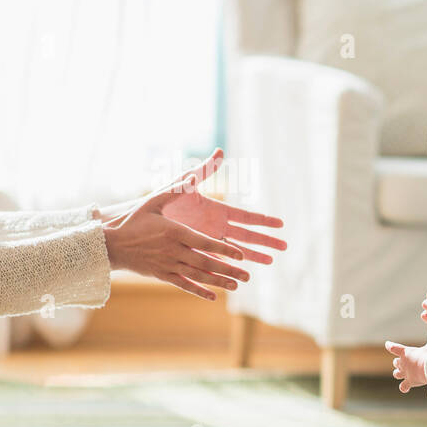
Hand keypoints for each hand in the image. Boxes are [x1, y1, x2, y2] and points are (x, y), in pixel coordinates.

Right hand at [103, 159, 255, 300]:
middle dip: (229, 270)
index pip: (205, 242)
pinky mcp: (162, 275)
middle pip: (206, 262)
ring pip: (198, 276)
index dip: (224, 250)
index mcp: (174, 232)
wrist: (110, 244)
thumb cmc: (133, 220)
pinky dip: (199, 291)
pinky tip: (214, 297)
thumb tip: (192, 178)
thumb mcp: (152, 201)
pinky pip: (184, 285)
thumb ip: (174, 191)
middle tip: (248, 276)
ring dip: (219, 282)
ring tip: (237, 286)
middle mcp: (173, 250)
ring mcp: (167, 265)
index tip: (241, 255)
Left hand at [158, 149, 286, 263]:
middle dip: (266, 241)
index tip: (280, 224)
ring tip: (270, 262)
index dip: (264, 221)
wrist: (142, 218)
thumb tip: (219, 152)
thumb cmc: (162, 199)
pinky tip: (243, 274)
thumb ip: (203, 171)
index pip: (246, 217)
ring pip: (237, 250)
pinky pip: (219, 261)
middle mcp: (217, 226)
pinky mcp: (199, 251)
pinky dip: (231, 267)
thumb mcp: (183, 184)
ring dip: (253, 257)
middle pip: (247, 235)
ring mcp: (209, 240)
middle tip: (284, 247)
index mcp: (217, 211)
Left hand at [386, 340, 426, 393]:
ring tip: (401, 374)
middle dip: (398, 363)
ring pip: (396, 374)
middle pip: (395, 362)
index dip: (390, 346)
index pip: (393, 348)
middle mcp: (402, 363)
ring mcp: (405, 373)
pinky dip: (404, 388)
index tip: (387, 344)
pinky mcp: (409, 381)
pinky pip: (403, 387)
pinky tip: (405, 389)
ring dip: (398, 374)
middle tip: (403, 363)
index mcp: (405, 353)